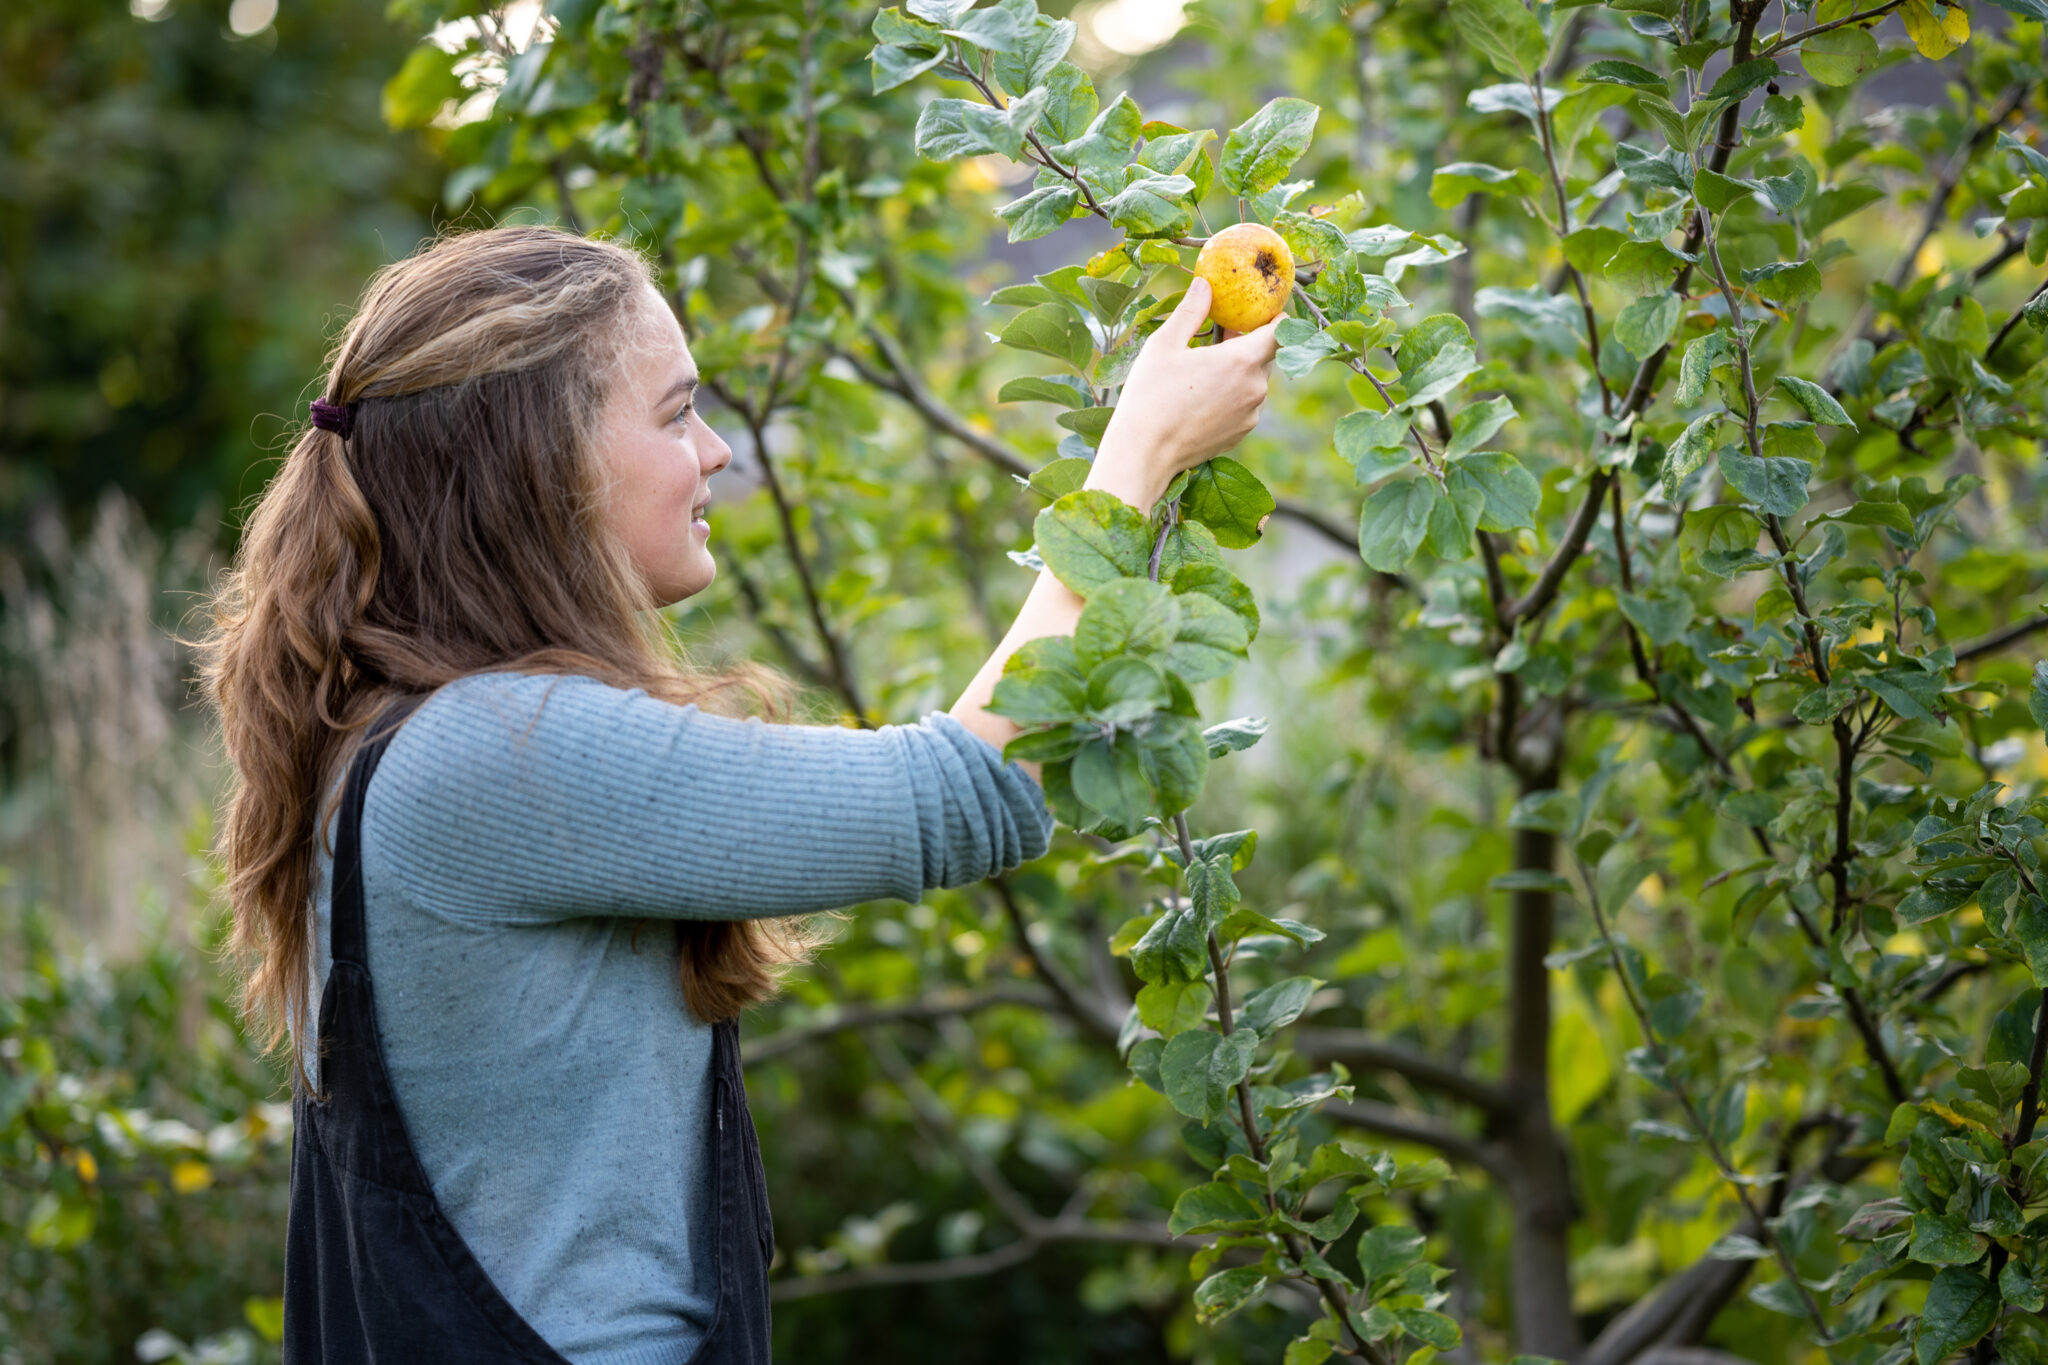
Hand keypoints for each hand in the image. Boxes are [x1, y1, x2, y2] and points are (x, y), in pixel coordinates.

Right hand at [1087, 276, 1282, 508]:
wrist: (1144, 454)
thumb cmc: (1150, 396)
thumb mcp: (1164, 345)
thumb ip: (1190, 311)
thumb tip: (1204, 284)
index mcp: (1242, 361)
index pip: (1281, 331)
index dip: (1274, 317)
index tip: (1258, 310)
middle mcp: (1255, 389)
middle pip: (1266, 355)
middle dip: (1249, 342)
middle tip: (1220, 335)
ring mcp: (1250, 415)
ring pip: (1255, 381)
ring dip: (1239, 370)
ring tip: (1205, 368)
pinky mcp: (1240, 434)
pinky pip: (1245, 404)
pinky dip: (1232, 394)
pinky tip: (1201, 395)